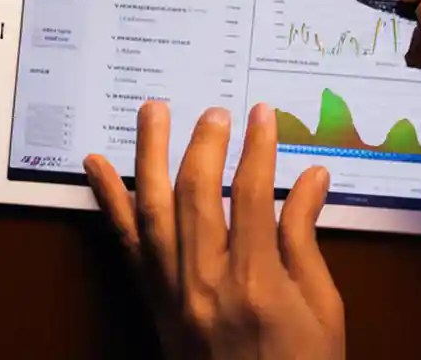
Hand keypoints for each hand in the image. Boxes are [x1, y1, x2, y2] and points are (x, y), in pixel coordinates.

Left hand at [84, 102, 344, 359]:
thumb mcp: (322, 309)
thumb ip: (305, 240)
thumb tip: (311, 178)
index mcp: (256, 283)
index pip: (251, 194)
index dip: (258, 148)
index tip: (262, 115)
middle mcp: (206, 282)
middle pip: (196, 193)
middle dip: (205, 143)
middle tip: (214, 111)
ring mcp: (172, 292)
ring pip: (152, 209)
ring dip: (149, 155)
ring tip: (152, 113)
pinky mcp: (154, 302)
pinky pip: (127, 244)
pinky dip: (110, 202)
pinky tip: (98, 167)